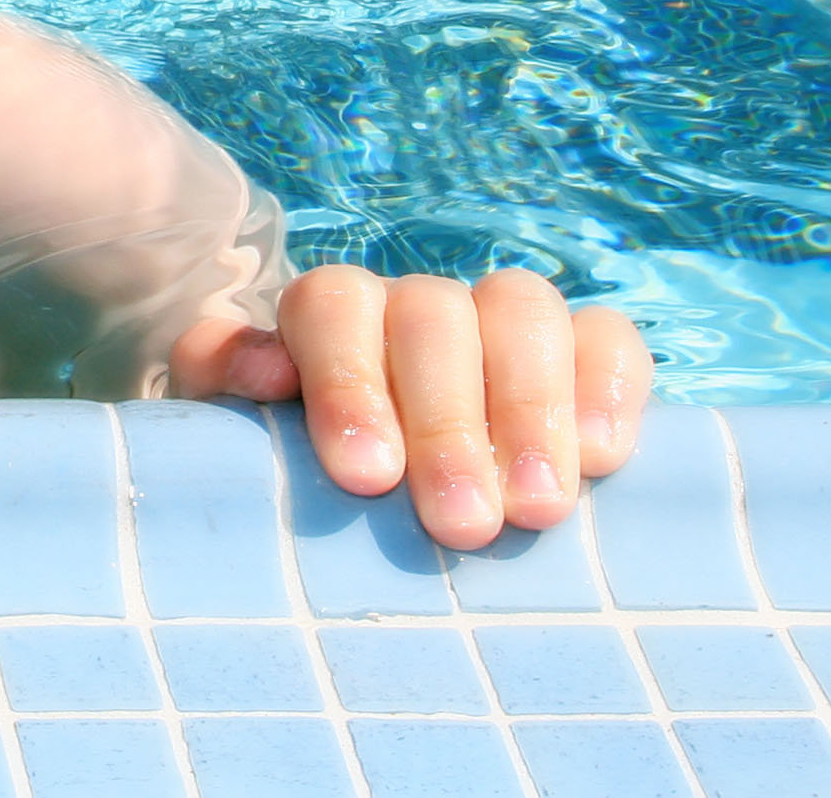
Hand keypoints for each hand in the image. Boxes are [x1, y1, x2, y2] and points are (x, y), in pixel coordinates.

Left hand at [172, 266, 651, 550]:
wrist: (367, 492)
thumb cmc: (298, 473)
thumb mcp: (236, 434)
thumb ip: (223, 381)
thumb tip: (263, 371)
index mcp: (329, 315)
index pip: (333, 307)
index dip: (348, 382)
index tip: (366, 478)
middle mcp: (416, 305)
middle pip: (435, 317)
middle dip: (449, 425)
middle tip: (463, 525)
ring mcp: (500, 321)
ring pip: (522, 313)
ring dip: (531, 411)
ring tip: (536, 509)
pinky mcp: (581, 352)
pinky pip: (607, 338)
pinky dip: (608, 388)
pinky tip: (603, 456)